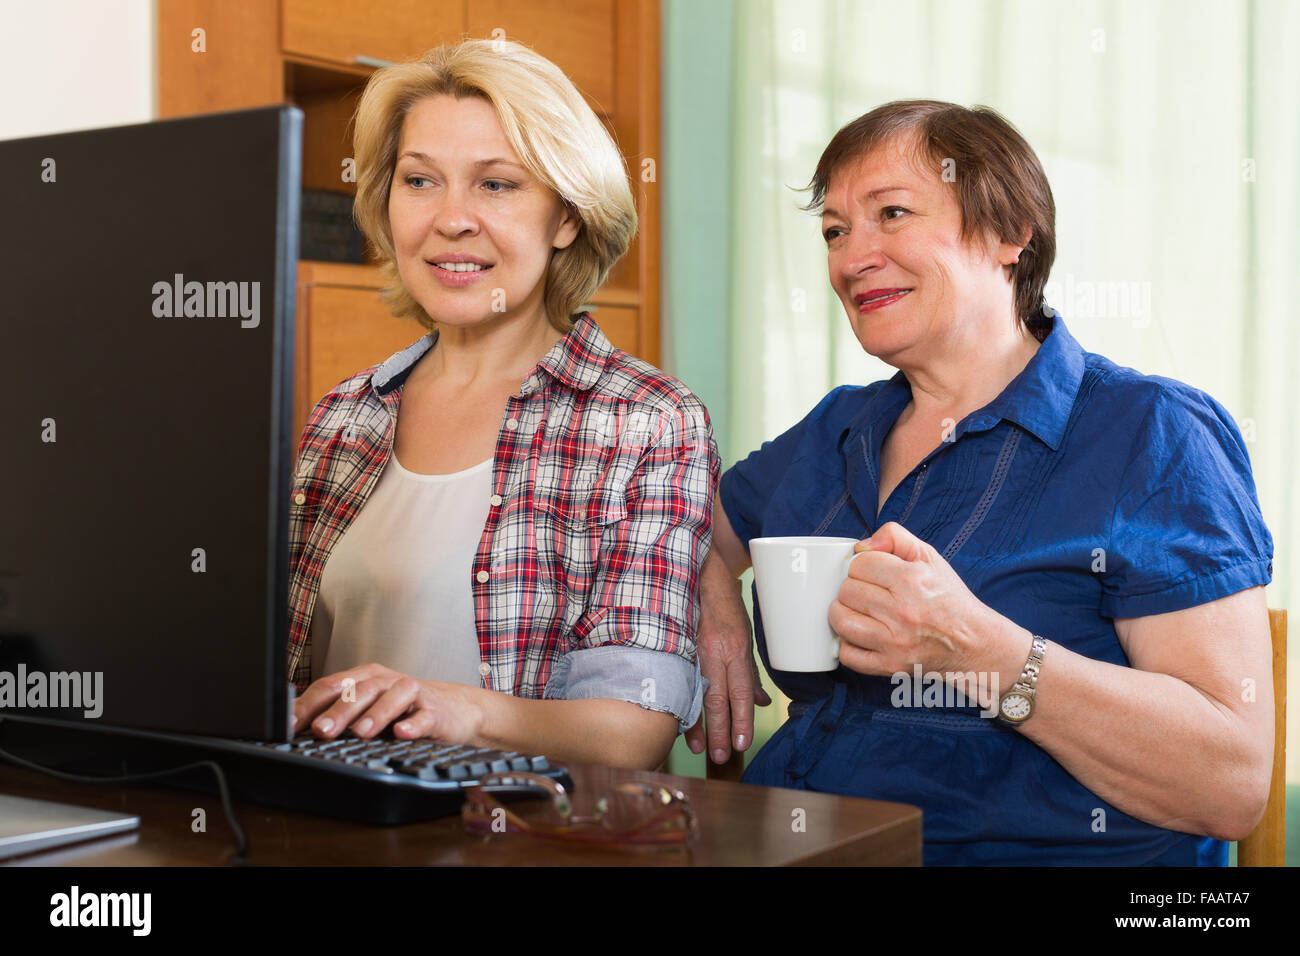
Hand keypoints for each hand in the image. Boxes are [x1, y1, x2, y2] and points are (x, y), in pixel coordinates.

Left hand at [292, 662, 483, 744]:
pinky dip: (412, 724)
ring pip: (392, 698)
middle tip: (321, 730)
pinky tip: (401, 733)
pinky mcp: (435, 711)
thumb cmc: (404, 709)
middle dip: (338, 711)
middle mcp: (387, 681)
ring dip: (375, 715)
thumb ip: (339, 713)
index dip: (309, 704)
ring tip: (360, 733)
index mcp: (365, 678)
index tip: (290, 723)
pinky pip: (423, 716)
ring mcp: (412, 694)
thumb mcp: (369, 707)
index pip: (331, 686)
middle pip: (360, 691)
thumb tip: (298, 727)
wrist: (454, 709)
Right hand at [684, 552, 771, 762]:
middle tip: (722, 756)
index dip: (741, 719)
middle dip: (720, 730)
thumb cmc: (726, 608)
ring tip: (699, 748)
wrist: (700, 575)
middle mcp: (714, 651)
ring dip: (696, 724)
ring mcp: (691, 649)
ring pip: (694, 693)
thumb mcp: (746, 637)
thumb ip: (750, 672)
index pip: (740, 691)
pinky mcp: (674, 646)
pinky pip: (677, 681)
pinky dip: (679, 703)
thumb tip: (760, 702)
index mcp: (735, 649)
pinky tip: (677, 722)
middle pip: (717, 698)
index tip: (742, 743)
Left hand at [829, 522, 997, 676]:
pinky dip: (848, 646)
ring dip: (843, 614)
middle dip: (852, 588)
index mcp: (911, 581)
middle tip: (868, 593)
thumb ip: (895, 537)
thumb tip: (861, 545)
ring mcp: (895, 642)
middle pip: (847, 592)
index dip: (862, 566)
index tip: (872, 573)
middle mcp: (903, 612)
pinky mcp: (890, 666)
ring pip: (841, 622)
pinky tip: (861, 636)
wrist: (973, 642)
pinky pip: (848, 655)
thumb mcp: (930, 557)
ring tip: (858, 612)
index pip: (859, 565)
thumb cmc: (949, 599)